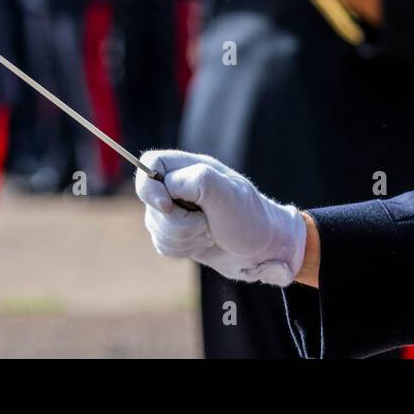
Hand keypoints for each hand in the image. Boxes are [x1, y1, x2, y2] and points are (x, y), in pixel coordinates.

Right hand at [134, 150, 306, 286]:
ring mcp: (179, 210)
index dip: (149, 185)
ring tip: (210, 234)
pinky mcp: (178, 234)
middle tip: (206, 223)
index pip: (152, 162)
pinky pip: (162, 244)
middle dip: (176, 221)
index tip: (167, 206)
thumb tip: (166, 186)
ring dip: (183, 237)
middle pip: (150, 201)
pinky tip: (205, 244)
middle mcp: (182, 186)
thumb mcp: (228, 195)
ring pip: (155, 226)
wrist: (264, 251)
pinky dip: (183, 249)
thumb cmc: (250, 219)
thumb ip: (196, 181)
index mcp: (193, 168)